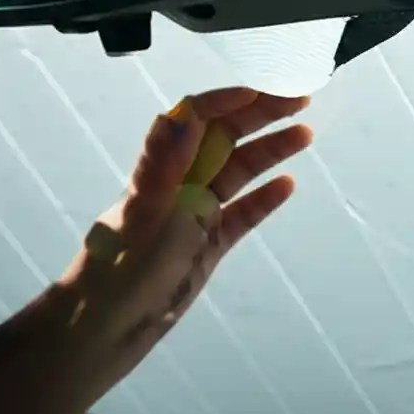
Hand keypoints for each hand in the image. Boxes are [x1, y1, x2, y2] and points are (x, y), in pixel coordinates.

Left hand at [54, 87, 312, 371]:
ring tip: (305, 131)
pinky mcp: (209, 245)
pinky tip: (288, 184)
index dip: (229, 100)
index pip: (197, 118)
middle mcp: (178, 183)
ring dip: (270, 150)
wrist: (108, 325)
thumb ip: (163, 161)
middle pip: (224, 138)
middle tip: (299, 97)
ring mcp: (196, 214)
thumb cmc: (122, 267)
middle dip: (260, 114)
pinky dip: (265, 199)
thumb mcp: (145, 212)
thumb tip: (184, 112)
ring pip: (239, 172)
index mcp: (160, 168)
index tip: (263, 88)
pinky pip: (242, 214)